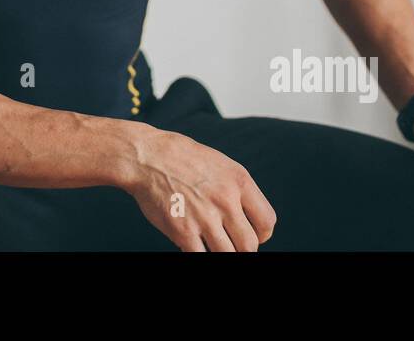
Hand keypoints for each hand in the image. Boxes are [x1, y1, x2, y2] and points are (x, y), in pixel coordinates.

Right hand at [124, 125, 275, 251]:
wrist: (147, 157)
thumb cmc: (181, 159)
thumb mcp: (220, 164)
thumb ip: (236, 190)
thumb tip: (247, 219)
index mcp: (239, 181)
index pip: (267, 221)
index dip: (261, 234)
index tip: (251, 234)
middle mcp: (226, 200)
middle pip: (250, 245)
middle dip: (242, 249)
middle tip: (231, 243)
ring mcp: (205, 217)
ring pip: (228, 255)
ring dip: (223, 253)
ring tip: (213, 244)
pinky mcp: (183, 231)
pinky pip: (202, 257)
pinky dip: (201, 254)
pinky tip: (194, 245)